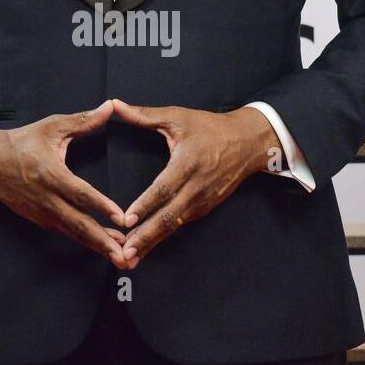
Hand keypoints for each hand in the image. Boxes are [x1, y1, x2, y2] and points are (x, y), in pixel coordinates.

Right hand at [0, 99, 128, 266]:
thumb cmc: (21, 143)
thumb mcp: (52, 127)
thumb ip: (83, 120)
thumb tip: (110, 107)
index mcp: (51, 175)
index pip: (81, 194)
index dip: (102, 207)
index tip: (122, 218)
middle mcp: (47, 199)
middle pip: (79, 225)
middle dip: (103, 241)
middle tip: (125, 255)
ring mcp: (42, 213)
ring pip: (74, 234)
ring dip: (98, 245)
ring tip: (121, 257)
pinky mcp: (40, 220)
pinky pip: (66, 233)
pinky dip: (85, 241)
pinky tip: (103, 245)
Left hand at [111, 99, 281, 267]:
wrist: (248, 142)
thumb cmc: (210, 128)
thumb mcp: (178, 117)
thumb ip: (144, 115)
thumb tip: (115, 105)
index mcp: (188, 163)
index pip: (163, 188)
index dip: (145, 205)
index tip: (127, 220)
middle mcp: (196, 187)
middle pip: (168, 217)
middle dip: (145, 237)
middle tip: (124, 253)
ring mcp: (202, 201)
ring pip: (173, 226)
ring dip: (151, 243)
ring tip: (130, 259)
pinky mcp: (204, 207)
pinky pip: (180, 224)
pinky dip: (162, 237)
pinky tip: (146, 247)